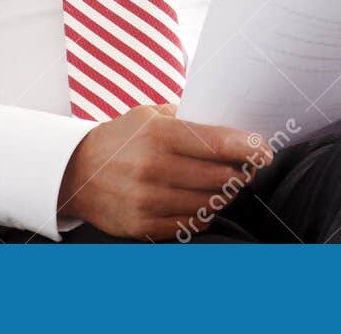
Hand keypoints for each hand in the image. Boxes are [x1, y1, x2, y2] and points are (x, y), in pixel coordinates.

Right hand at [57, 104, 271, 239]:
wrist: (74, 171)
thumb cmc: (121, 138)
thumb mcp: (149, 114)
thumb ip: (187, 116)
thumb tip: (229, 124)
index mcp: (158, 134)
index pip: (217, 142)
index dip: (248, 148)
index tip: (265, 151)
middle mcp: (153, 168)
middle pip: (219, 177)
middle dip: (241, 173)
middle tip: (247, 169)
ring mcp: (147, 200)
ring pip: (208, 202)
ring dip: (224, 194)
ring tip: (226, 184)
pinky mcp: (142, 225)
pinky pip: (190, 224)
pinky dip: (203, 214)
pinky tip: (203, 202)